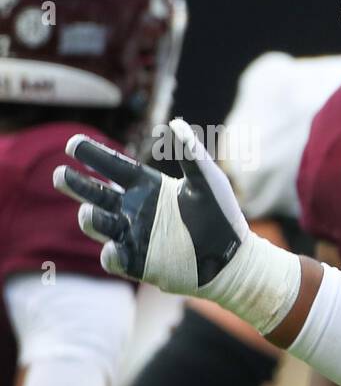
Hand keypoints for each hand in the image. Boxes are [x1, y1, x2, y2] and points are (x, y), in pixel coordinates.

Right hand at [54, 119, 301, 333]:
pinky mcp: (139, 263)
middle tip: (61, 175)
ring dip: (90, 219)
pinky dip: (111, 254)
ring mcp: (134, 236)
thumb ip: (191, 154)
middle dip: (76, 185)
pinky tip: (112, 249)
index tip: (73, 143)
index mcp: (149, 187)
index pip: (113, 167)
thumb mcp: (208, 181)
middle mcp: (136, 210)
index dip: (93, 155)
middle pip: (96, 194)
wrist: (234, 259)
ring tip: (88, 212)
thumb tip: (175, 123)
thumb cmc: (223, 217)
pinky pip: (116, 257)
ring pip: (101, 225)